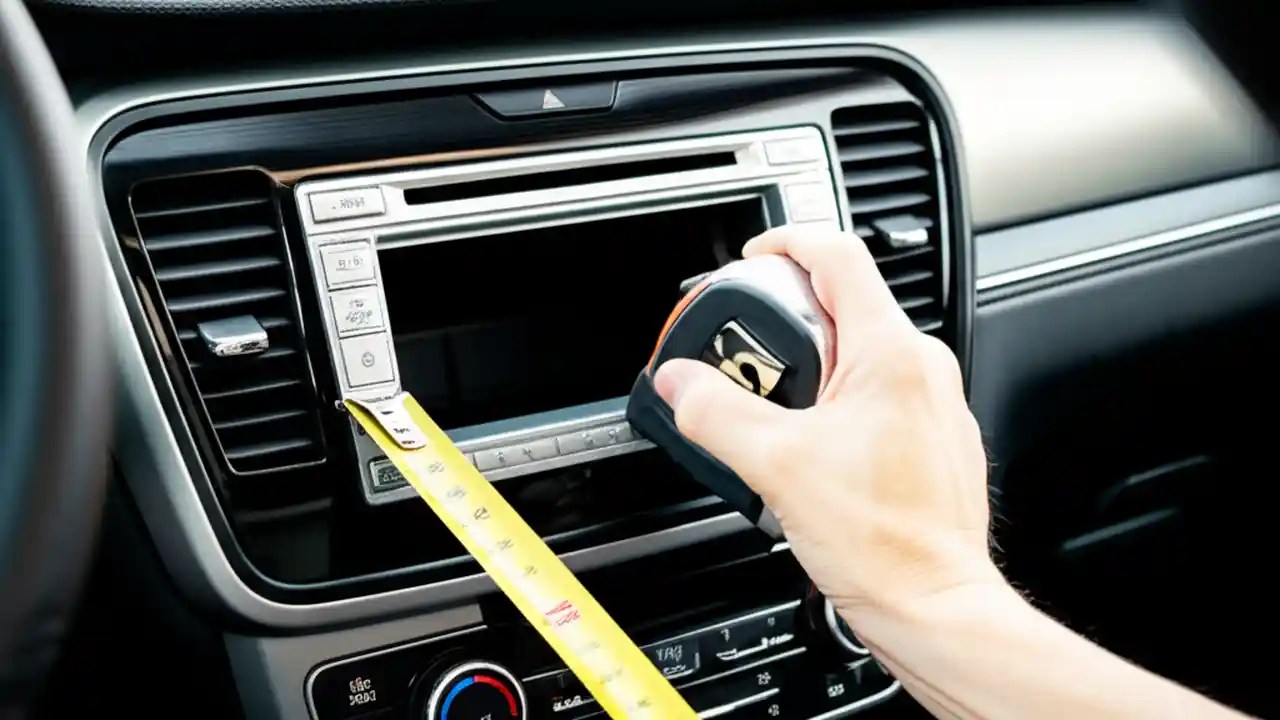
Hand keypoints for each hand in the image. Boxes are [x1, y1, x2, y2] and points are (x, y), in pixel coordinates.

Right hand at [653, 224, 1001, 622]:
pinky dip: (837, 403)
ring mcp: (934, 405)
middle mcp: (923, 369)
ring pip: (860, 355)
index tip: (754, 260)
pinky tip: (810, 448)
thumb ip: (716, 413)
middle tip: (745, 350)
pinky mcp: (933, 440)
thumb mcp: (777, 467)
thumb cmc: (886, 544)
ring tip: (770, 409)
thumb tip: (678, 383)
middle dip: (787, 318)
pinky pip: (877, 396)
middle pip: (845, 306)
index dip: (789, 244)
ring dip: (810, 366)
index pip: (840, 257)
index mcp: (891, 354)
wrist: (936, 606)